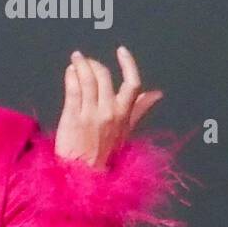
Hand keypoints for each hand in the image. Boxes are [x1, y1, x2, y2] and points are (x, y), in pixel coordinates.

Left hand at [54, 46, 162, 168]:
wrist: (85, 175)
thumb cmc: (105, 153)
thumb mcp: (127, 131)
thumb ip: (140, 109)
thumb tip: (157, 94)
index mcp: (124, 115)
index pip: (132, 84)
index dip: (128, 64)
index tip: (121, 51)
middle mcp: (110, 113)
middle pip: (105, 77)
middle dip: (94, 64)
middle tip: (84, 59)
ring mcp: (91, 115)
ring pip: (88, 80)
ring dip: (80, 65)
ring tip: (75, 59)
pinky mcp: (73, 118)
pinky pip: (73, 90)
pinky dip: (71, 77)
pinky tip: (69, 71)